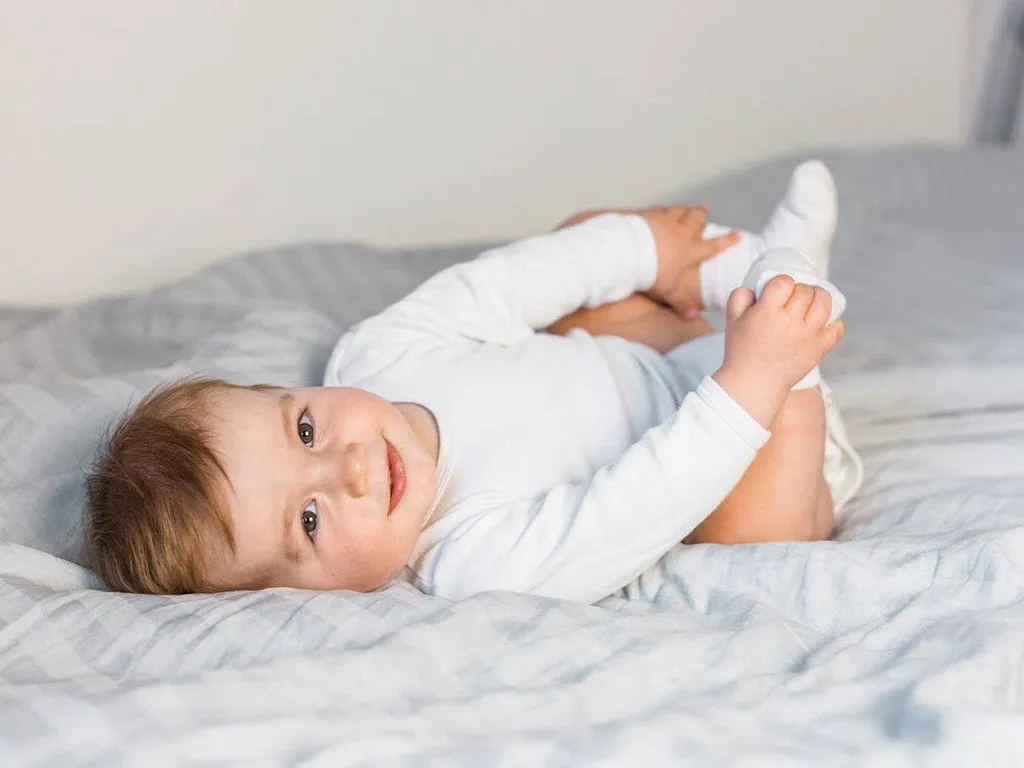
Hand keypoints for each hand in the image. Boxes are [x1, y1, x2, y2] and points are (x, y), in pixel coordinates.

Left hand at [554, 204, 739, 319]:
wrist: (629, 253)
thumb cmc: (651, 274)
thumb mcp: (668, 292)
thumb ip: (681, 303)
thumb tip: (692, 316)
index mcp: (690, 252)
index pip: (714, 246)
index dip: (728, 241)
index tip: (738, 234)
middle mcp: (682, 233)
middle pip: (696, 219)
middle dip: (702, 213)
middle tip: (705, 208)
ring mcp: (666, 221)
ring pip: (679, 210)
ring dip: (684, 209)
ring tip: (686, 208)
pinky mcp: (650, 216)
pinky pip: (659, 210)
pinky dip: (662, 210)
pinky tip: (659, 210)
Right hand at [714, 276, 844, 426]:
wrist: (754, 384)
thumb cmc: (742, 351)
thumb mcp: (732, 320)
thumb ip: (741, 295)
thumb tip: (757, 286)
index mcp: (767, 313)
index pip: (784, 282)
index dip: (780, 283)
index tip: (777, 292)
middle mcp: (790, 322)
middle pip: (805, 291)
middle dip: (799, 290)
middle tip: (792, 299)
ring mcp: (808, 336)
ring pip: (824, 303)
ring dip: (819, 297)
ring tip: (811, 302)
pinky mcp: (819, 349)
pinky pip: (837, 328)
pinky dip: (833, 321)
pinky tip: (820, 322)